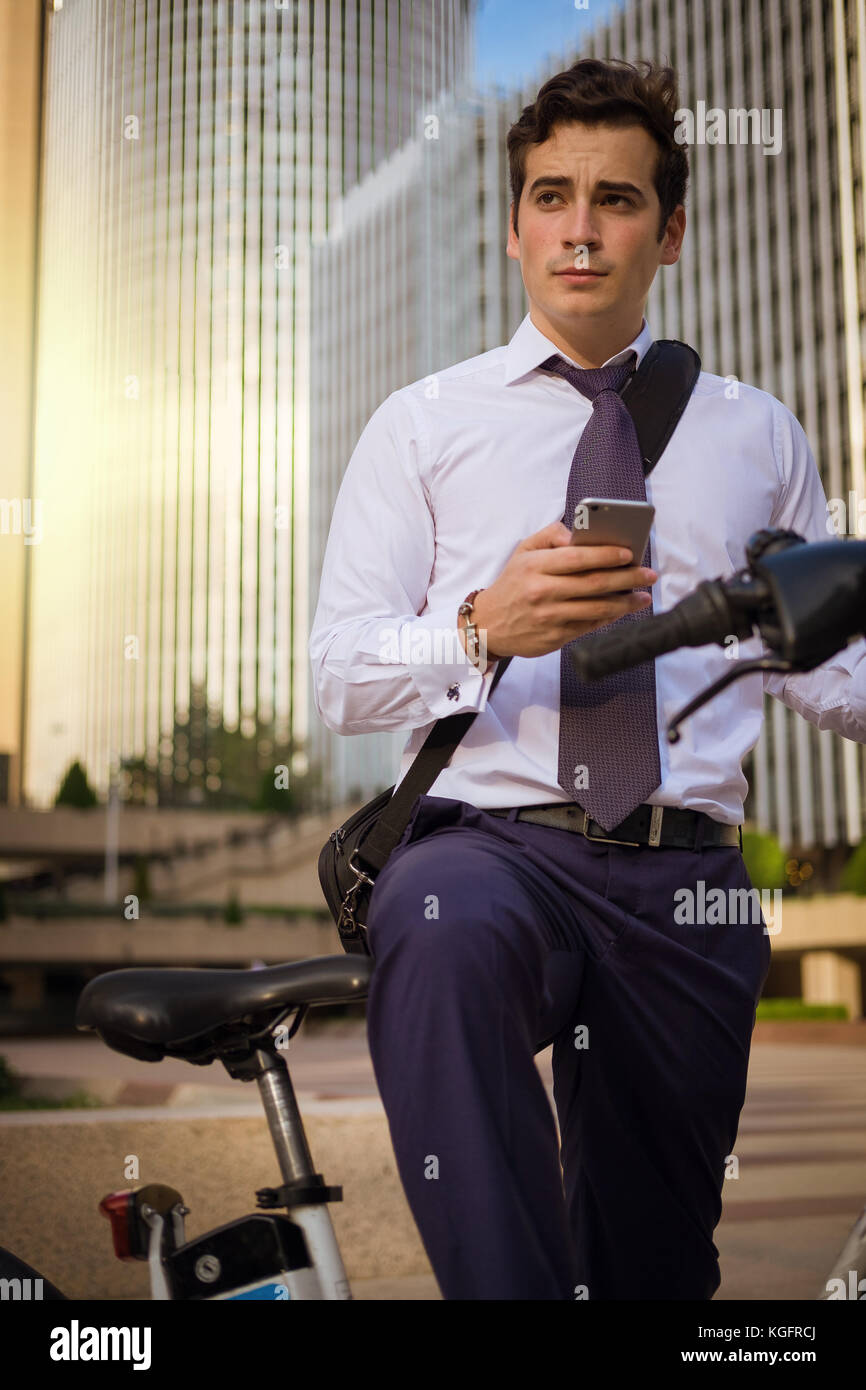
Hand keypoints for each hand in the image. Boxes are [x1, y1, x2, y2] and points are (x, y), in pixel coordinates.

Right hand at [471, 521, 656, 660]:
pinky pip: (589, 626)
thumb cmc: (513, 584)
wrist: (489, 625)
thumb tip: (579, 534)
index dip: (606, 555)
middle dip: (627, 578)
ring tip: (643, 595)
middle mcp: (542, 592)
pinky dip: (610, 617)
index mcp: (534, 567)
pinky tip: (623, 609)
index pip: (577, 558)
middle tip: (648, 574)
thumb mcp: (523, 551)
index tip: (629, 553)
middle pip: (593, 583)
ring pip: (596, 608)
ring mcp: (549, 617)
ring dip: (625, 602)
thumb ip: (551, 535)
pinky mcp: (555, 637)